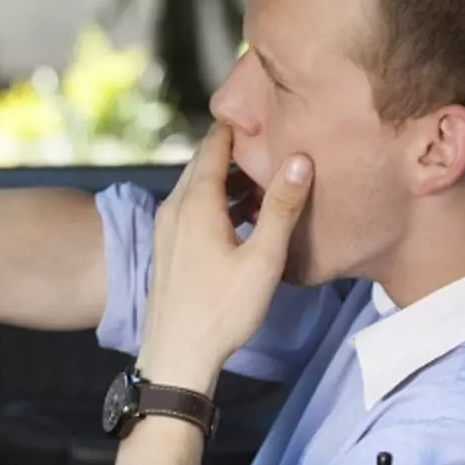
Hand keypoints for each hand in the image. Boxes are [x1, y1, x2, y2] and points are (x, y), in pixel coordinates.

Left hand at [137, 124, 312, 387]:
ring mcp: (165, 227)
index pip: (213, 146)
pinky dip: (214, 201)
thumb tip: (299, 159)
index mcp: (194, 202)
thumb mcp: (262, 258)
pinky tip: (239, 216)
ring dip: (226, 178)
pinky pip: (190, 208)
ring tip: (263, 177)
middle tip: (270, 139)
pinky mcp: (166, 247)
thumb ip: (281, 207)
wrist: (175, 355)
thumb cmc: (221, 310)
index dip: (236, 125)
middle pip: (203, 163)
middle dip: (234, 149)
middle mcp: (173, 207)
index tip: (261, 109)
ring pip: (196, 187)